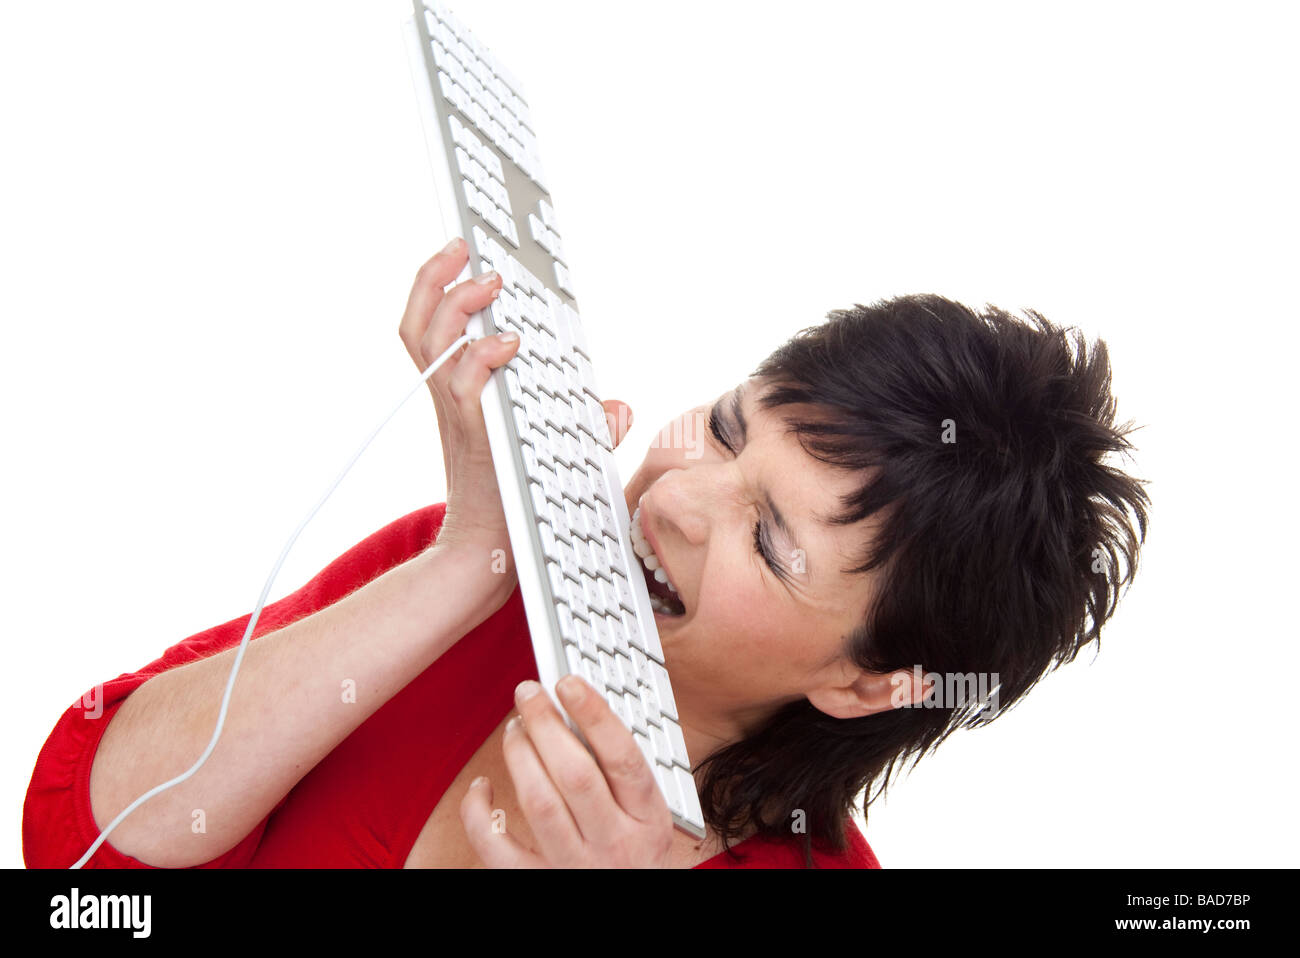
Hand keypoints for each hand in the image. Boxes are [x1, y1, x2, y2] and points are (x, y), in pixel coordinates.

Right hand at [397, 239, 632, 607]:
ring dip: (459, 305)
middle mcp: (448, 398)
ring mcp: (455, 415)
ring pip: (432, 344)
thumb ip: (586, 425)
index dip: (439, 284)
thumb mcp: (559, 452)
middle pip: (417, 322)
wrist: (491, 556)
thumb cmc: (521, 504)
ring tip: (489, 281)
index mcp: (458, 392)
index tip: (463, 250)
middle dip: (433, 276)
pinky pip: (463, 386)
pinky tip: (511, 343)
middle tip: (463, 247)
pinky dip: (483, 358)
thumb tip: (620, 405)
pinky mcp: (472, 436)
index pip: (434, 326)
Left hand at [460, 676, 674, 866]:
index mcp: (648, 819)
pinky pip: (496, 848)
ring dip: (520, 755)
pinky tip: (481, 786)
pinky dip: (479, 813)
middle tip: (528, 694)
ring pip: (539, 803)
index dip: (595, 715)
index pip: (623, 759)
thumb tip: (580, 713)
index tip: (568, 683)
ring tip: (515, 727)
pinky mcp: (537, 882)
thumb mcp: (649, 815)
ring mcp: (574, 865)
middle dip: (546, 725)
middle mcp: (614, 843)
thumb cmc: (633, 854)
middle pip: (576, 775)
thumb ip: (623, 771)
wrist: (628, 908)